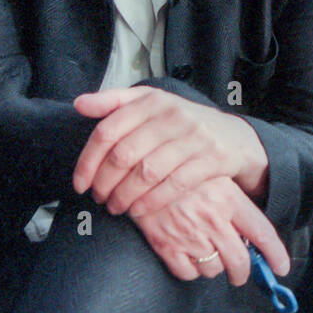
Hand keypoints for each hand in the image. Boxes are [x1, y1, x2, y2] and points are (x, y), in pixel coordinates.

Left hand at [72, 86, 268, 217]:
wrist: (233, 136)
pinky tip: (138, 210)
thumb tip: (79, 104)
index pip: (107, 131)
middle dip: (104, 183)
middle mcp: (172, 115)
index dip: (88, 161)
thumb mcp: (150, 104)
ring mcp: (194, 137)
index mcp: (151, 101)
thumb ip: (114, 102)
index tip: (79, 183)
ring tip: (114, 207)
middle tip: (98, 198)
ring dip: (124, 196)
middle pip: (124, 154)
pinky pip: (174, 185)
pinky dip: (151, 201)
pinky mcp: (211, 158)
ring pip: (147, 172)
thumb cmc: (181, 122)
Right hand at [128, 176, 288, 284]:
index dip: (275, 255)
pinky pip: (187, 273)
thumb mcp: (214, 176)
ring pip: (214, 269)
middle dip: (242, 273)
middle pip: (240, 261)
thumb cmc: (180, 169)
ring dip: (214, 267)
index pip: (262, 233)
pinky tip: (188, 256)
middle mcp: (213, 219)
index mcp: (229, 199)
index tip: (281, 268)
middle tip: (239, 273)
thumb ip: (233, 203)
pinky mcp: (165, 245)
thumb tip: (250, 236)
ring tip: (206, 252)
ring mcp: (189, 234)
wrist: (139, 166)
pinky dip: (191, 270)